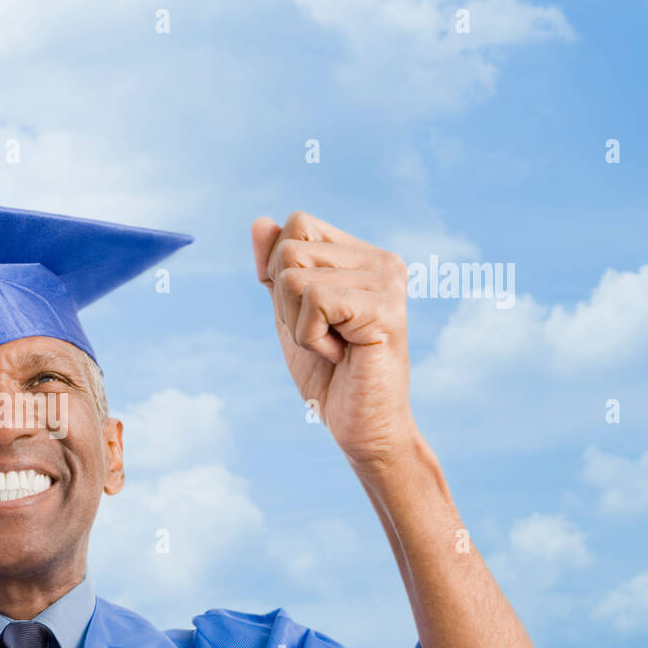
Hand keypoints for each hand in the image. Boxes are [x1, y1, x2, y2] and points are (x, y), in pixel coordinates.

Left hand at [251, 211, 416, 471]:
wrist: (362, 426)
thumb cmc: (329, 375)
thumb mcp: (290, 315)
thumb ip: (276, 270)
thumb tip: (260, 222)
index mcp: (363, 256)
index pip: (296, 224)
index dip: (280, 273)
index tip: (312, 314)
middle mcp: (382, 260)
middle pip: (289, 249)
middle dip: (286, 303)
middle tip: (322, 335)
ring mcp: (387, 282)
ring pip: (294, 276)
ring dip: (298, 324)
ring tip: (333, 346)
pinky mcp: (385, 308)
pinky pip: (313, 301)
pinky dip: (310, 337)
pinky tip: (341, 353)